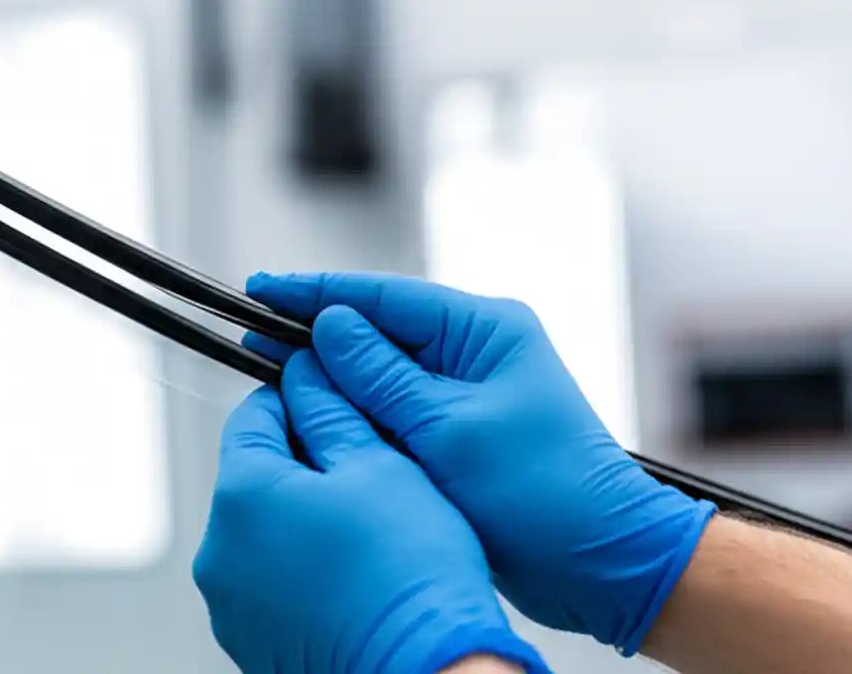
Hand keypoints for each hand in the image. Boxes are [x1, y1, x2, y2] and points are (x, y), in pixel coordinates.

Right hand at [245, 272, 716, 655]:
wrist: (600, 561)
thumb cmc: (546, 492)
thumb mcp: (451, 428)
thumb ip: (382, 376)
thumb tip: (330, 327)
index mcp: (485, 331)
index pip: (385, 297)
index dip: (316, 293)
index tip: (261, 289)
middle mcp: (475, 354)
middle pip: (378, 332)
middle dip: (316, 336)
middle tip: (251, 334)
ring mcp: (466, 396)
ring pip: (381, 376)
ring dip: (334, 380)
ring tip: (273, 376)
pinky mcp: (458, 437)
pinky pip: (394, 414)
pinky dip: (357, 416)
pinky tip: (318, 419)